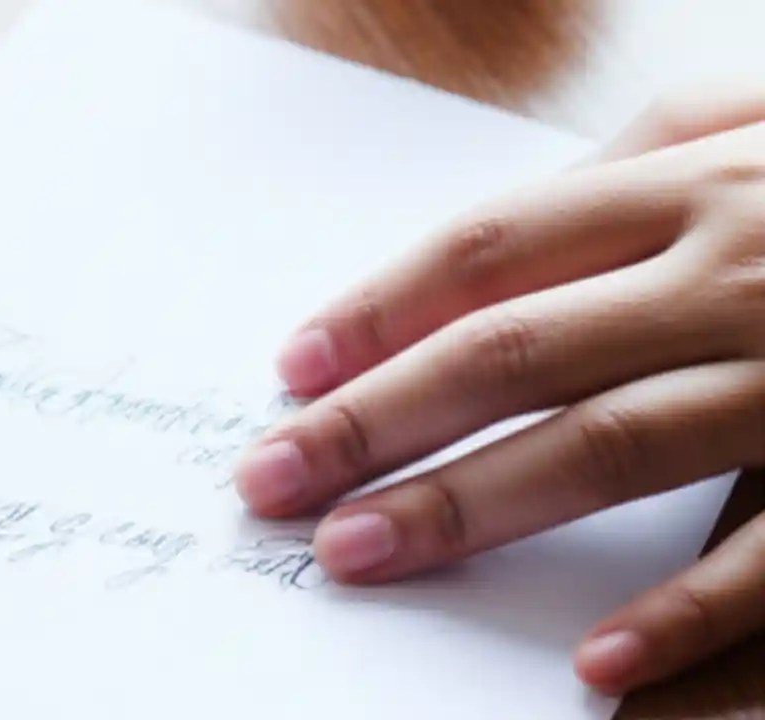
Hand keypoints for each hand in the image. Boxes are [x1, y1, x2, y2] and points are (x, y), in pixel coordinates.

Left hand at [234, 84, 764, 694]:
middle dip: (375, 421)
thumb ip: (642, 156)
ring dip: (473, 508)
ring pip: (610, 442)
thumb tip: (499, 227)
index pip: (487, 250)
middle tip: (272, 480)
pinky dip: (689, 616)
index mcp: (697, 184)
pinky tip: (594, 671)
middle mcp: (739, 268)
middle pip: (511, 349)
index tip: (290, 372)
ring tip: (360, 555)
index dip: (376, 310)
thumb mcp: (762, 121)